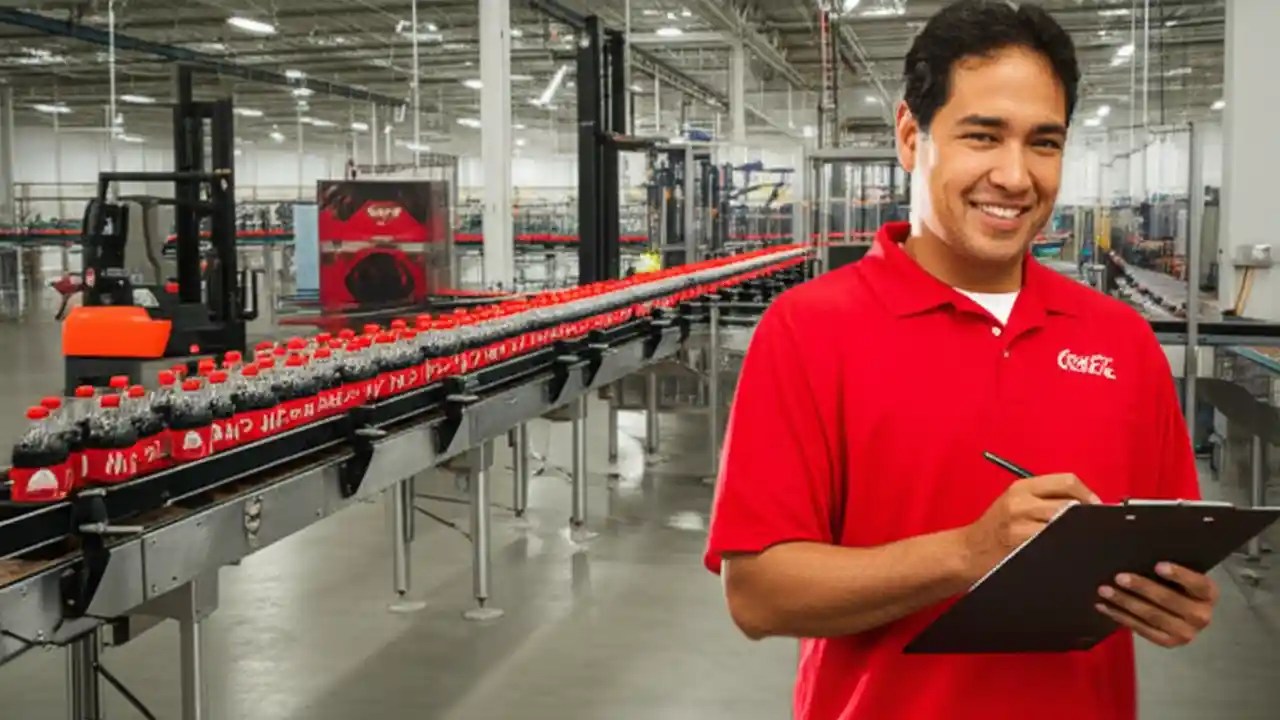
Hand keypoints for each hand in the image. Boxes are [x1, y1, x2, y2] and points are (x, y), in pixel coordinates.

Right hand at [960, 474, 1099, 579]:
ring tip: (1080, 539)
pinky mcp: (1024, 547)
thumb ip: (1045, 498)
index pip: (1067, 481)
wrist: (968, 552)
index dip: (1088, 494)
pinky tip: (1067, 551)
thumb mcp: (1014, 503)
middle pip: (1070, 504)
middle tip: (1094, 527)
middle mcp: (1022, 503)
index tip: (1097, 507)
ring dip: (1079, 533)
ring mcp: (1022, 526)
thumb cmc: (996, 528)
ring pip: (1066, 525)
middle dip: (1087, 517)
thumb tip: (1088, 504)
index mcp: (1022, 487)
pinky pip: (1057, 545)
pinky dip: (1067, 547)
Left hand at [1096, 562, 1217, 647]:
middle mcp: (1202, 616)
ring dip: (1125, 602)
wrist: (1184, 611)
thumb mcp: (1181, 571)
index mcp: (1209, 593)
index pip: (1197, 583)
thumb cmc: (1177, 583)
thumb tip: (1135, 547)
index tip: (1158, 565)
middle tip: (1118, 577)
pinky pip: (1141, 629)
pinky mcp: (1168, 643)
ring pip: (1152, 615)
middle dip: (1141, 587)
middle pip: (1169, 600)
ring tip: (1104, 590)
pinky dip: (1120, 616)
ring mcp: (1186, 633)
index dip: (1179, 575)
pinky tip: (1103, 606)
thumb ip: (1167, 562)